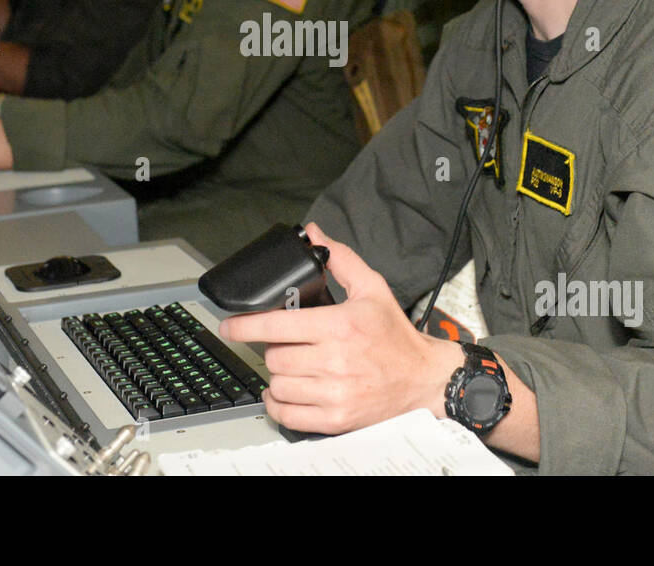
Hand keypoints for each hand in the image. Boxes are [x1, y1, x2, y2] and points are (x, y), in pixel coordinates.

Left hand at [219, 222, 463, 433]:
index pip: (275, 326)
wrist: (423, 379)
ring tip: (293, 366)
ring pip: (278, 384)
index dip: (245, 325)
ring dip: (278, 375)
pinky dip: (279, 404)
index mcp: (339, 326)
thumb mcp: (372, 288)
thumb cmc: (395, 336)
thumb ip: (341, 259)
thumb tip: (315, 235)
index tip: (230, 325)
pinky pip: (288, 414)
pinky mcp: (335, 419)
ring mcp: (334, 393)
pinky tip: (287, 391)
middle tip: (287, 344)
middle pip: (274, 356)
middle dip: (274, 348)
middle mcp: (334, 361)